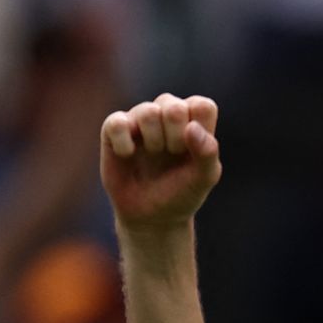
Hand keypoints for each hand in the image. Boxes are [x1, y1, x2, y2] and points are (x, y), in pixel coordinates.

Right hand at [100, 93, 221, 231]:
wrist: (151, 216)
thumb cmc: (181, 193)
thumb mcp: (203, 179)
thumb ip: (208, 153)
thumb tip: (192, 127)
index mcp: (195, 123)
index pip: (201, 105)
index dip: (198, 128)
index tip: (193, 151)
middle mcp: (167, 115)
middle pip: (174, 106)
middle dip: (175, 136)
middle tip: (173, 154)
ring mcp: (140, 120)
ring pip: (147, 111)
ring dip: (153, 139)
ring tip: (153, 154)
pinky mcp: (114, 129)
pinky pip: (116, 121)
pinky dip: (124, 141)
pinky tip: (128, 154)